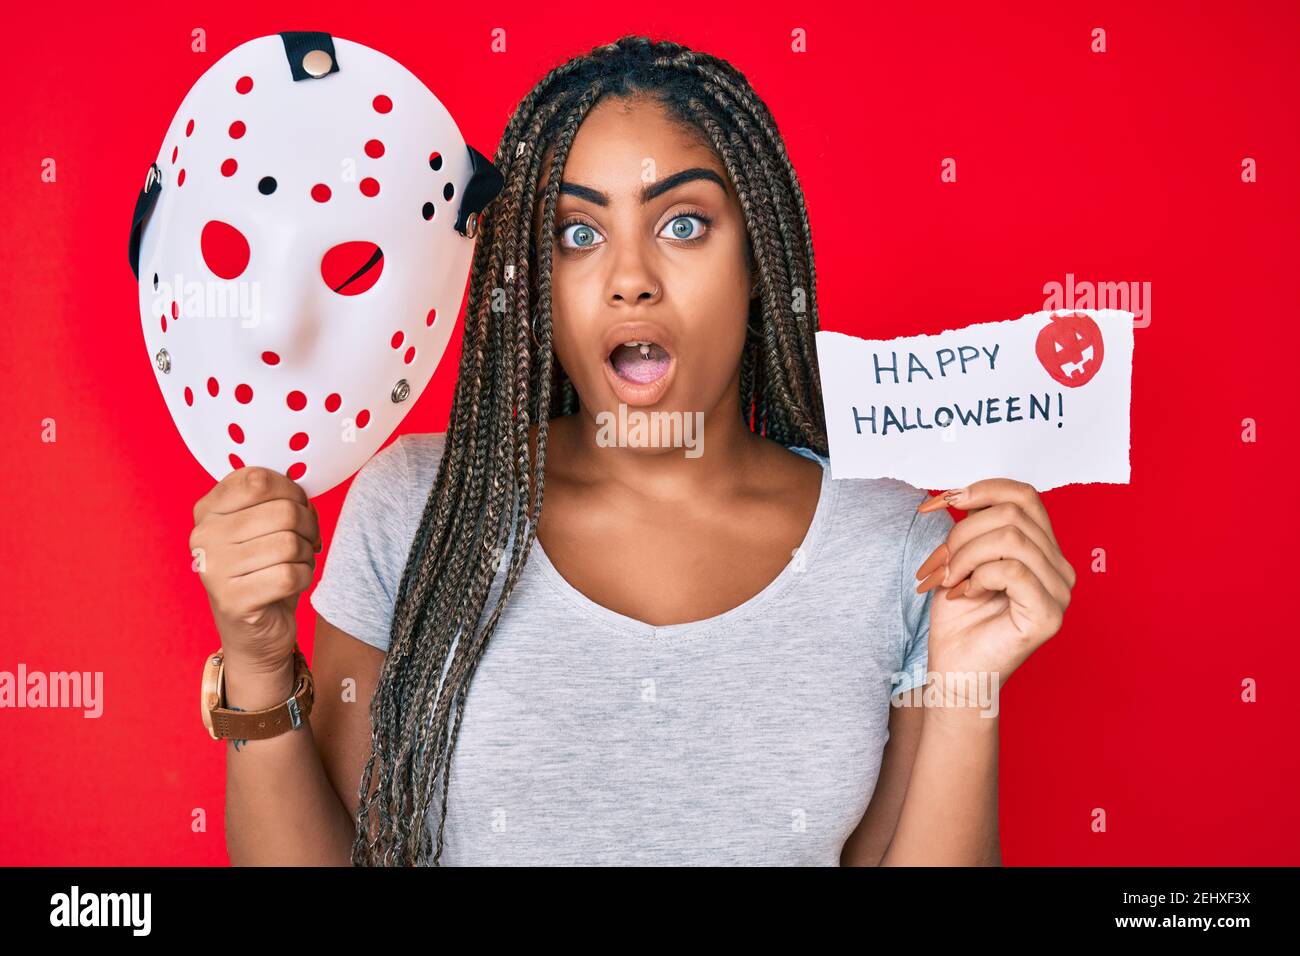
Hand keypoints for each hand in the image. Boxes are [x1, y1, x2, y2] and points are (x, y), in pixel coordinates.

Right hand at [189, 466, 321, 672]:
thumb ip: (275, 500)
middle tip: (307, 540)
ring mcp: (213, 569)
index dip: (291, 491)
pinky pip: (291, 574)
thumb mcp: (263, 527)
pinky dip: (305, 576)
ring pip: (289, 542)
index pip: (259, 479)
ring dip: (306, 554)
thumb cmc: (263, 571)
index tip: (296, 507)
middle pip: (283, 511)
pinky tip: (294, 582)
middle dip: (308, 526)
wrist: (254, 633)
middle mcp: (203, 536)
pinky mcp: (232, 600)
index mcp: (208, 509)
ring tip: (297, 562)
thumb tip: (303, 491)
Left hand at [912, 479, 1075, 702]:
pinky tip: (964, 594)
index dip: (980, 490)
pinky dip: (978, 576)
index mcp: (1043, 549)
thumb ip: (971, 526)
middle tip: (940, 564)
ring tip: (948, 580)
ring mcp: (1059, 592)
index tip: (941, 502)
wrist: (954, 670)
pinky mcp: (1049, 615)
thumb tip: (958, 494)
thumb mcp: (960, 558)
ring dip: (965, 555)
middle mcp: (1059, 568)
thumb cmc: (958, 618)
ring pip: (1011, 538)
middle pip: (1012, 514)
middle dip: (962, 533)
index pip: (1024, 495)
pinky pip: (1012, 570)